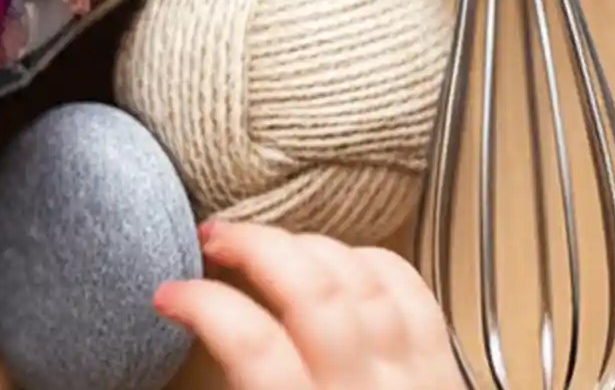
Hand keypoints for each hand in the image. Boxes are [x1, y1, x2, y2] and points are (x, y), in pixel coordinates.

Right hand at [153, 222, 464, 389]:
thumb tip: (202, 356)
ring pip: (361, 276)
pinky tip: (338, 259)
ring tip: (266, 243)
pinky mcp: (445, 374)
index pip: (252, 345)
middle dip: (253, 244)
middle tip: (213, 239)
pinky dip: (369, 259)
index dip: (203, 303)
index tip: (169, 294)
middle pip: (312, 289)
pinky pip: (411, 289)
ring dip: (305, 243)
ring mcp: (414, 381)